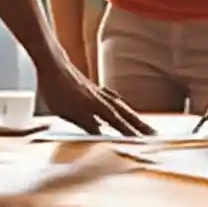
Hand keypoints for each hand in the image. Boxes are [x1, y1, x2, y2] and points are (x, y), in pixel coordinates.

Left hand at [38, 65, 154, 135]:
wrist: (52, 63)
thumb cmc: (56, 88)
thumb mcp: (67, 111)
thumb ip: (86, 123)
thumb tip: (103, 134)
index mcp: (96, 105)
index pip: (118, 122)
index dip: (131, 133)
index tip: (145, 143)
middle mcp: (101, 98)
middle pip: (125, 114)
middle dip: (140, 125)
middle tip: (155, 134)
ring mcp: (98, 92)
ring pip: (120, 106)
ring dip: (133, 117)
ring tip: (144, 125)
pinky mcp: (93, 89)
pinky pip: (112, 99)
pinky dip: (120, 105)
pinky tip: (121, 107)